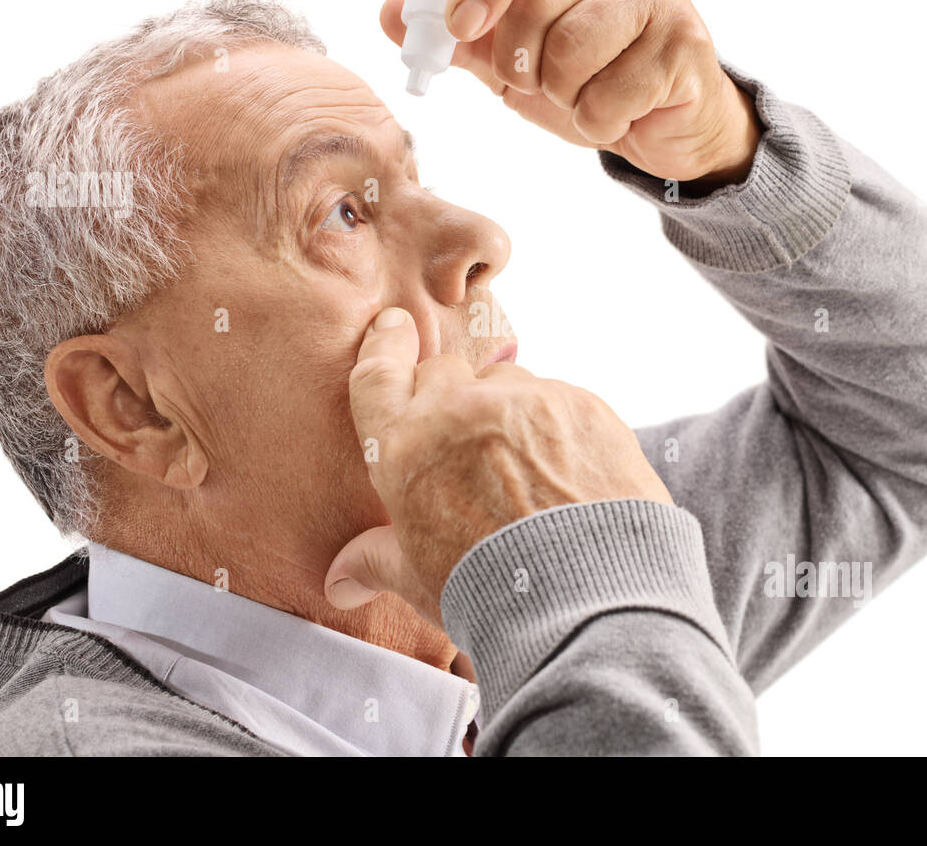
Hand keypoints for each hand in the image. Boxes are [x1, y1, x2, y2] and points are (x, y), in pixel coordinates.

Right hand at [324, 307, 672, 628]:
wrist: (587, 598)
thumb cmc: (492, 592)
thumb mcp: (419, 578)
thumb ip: (376, 560)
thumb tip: (339, 578)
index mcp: (405, 448)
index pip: (378, 375)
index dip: (384, 347)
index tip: (393, 328)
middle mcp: (459, 411)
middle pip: (445, 375)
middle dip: (452, 400)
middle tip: (472, 448)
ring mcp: (524, 401)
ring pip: (507, 384)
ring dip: (509, 413)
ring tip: (530, 472)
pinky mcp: (579, 403)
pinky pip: (559, 399)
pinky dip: (558, 426)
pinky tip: (567, 474)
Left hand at [379, 0, 760, 186]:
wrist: (662, 121)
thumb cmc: (586, 77)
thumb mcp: (515, 58)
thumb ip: (461, 35)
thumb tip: (389, 13)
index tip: (459, 26)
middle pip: (539, 1)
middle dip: (518, 61)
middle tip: (528, 82)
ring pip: (574, 48)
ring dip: (561, 95)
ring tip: (577, 97)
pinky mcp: (685, 43)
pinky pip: (613, 93)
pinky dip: (598, 120)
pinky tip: (614, 113)